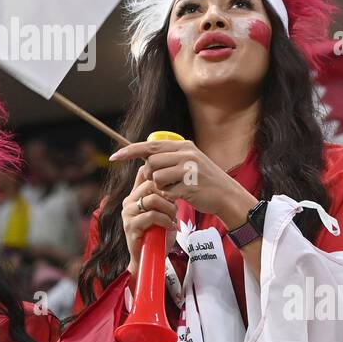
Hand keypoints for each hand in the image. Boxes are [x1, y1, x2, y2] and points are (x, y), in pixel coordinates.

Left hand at [111, 138, 254, 229]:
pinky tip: (183, 195)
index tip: (115, 157)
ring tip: (177, 188)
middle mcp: (185, 154)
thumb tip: (145, 158)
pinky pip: (166, 191)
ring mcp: (187, 169)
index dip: (131, 151)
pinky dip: (170, 196)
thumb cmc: (205, 182)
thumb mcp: (190, 162)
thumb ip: (170, 158)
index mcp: (184, 146)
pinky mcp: (188, 185)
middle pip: (151, 162)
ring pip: (156, 177)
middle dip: (151, 175)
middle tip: (165, 183)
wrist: (227, 196)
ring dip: (161, 187)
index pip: (151, 145)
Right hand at [120, 163, 175, 278]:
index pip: (144, 172)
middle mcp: (129, 201)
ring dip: (168, 208)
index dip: (161, 176)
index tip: (174, 186)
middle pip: (151, 184)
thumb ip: (166, 196)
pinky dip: (165, 220)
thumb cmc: (159, 234)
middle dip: (168, 194)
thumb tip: (177, 180)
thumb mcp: (165, 210)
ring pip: (152, 199)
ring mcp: (128, 213)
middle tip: (175, 206)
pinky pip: (152, 215)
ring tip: (173, 218)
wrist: (150, 258)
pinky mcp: (131, 225)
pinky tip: (170, 227)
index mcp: (135, 195)